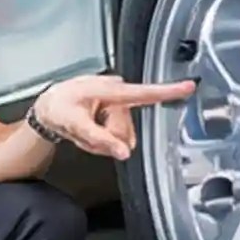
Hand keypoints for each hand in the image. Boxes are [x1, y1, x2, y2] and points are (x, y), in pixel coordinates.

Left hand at [33, 74, 196, 160]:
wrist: (49, 107)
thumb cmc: (59, 108)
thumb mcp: (74, 125)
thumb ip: (99, 140)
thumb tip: (124, 152)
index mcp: (110, 90)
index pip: (144, 93)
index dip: (169, 91)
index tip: (190, 86)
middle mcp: (117, 94)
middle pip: (126, 130)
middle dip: (107, 139)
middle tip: (86, 135)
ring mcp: (116, 103)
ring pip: (122, 136)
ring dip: (103, 140)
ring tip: (86, 131)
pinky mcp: (115, 111)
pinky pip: (116, 135)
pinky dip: (103, 139)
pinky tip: (91, 131)